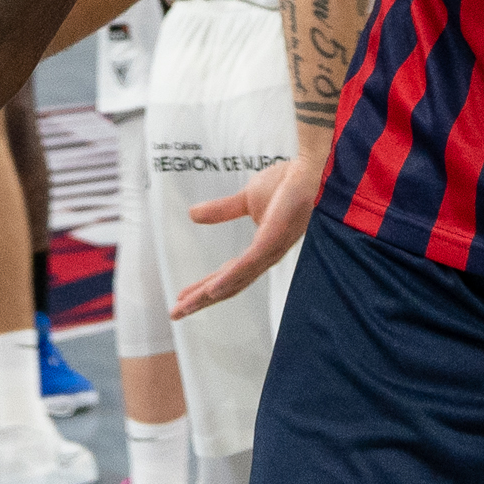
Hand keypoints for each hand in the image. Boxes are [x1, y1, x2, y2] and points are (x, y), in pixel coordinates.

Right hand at [173, 141, 327, 317]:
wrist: (309, 169)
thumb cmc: (286, 184)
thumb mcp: (245, 199)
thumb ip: (221, 211)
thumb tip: (192, 215)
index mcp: (260, 250)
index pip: (227, 276)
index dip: (204, 289)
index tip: (182, 299)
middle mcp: (266, 257)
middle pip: (229, 286)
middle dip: (200, 301)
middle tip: (175, 313)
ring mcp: (270, 249)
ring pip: (235, 280)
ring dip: (208, 295)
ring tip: (186, 306)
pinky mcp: (273, 237)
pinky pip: (248, 263)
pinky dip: (229, 278)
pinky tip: (213, 289)